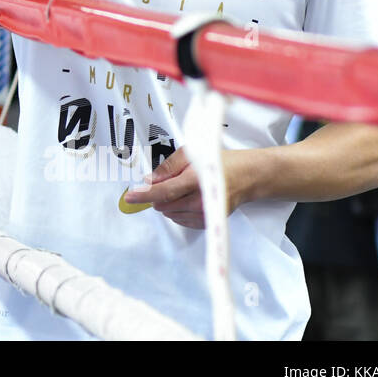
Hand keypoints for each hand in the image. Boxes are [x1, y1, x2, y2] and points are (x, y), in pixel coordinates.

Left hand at [121, 146, 253, 228]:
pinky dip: (177, 210)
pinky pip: (181, 220)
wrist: (247, 177)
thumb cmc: (220, 162)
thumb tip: (148, 180)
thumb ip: (168, 167)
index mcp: (195, 180)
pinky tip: (187, 198)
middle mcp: (200, 201)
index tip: (129, 197)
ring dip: (168, 203)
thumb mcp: (191, 153)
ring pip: (170, 214)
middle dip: (157, 195)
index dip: (143, 195)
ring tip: (184, 188)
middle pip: (164, 205)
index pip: (163, 192)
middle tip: (169, 181)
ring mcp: (205, 215)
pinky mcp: (207, 223)